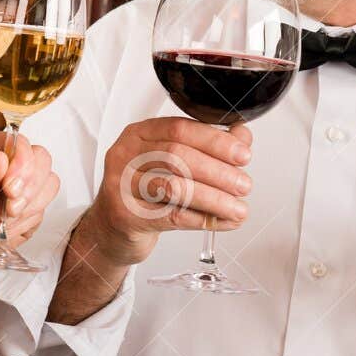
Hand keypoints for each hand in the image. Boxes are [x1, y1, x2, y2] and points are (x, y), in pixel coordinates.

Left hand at [0, 130, 59, 286]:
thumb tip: (2, 160)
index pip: (17, 142)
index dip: (21, 160)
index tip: (9, 185)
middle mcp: (5, 166)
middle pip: (41, 159)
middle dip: (30, 184)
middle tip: (10, 205)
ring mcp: (19, 190)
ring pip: (48, 184)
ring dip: (30, 204)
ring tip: (4, 218)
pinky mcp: (27, 213)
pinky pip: (43, 211)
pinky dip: (27, 221)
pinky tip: (5, 228)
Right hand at [73, 117, 253, 267]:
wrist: (111, 226)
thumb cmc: (145, 189)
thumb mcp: (172, 162)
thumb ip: (208, 147)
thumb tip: (242, 137)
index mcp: (140, 133)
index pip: (179, 129)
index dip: (214, 141)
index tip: (242, 154)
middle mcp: (126, 154)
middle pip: (177, 156)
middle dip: (218, 171)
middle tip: (244, 184)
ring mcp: (120, 184)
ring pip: (174, 187)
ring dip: (214, 199)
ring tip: (238, 208)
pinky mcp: (125, 215)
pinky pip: (171, 217)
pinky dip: (203, 220)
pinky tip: (223, 222)